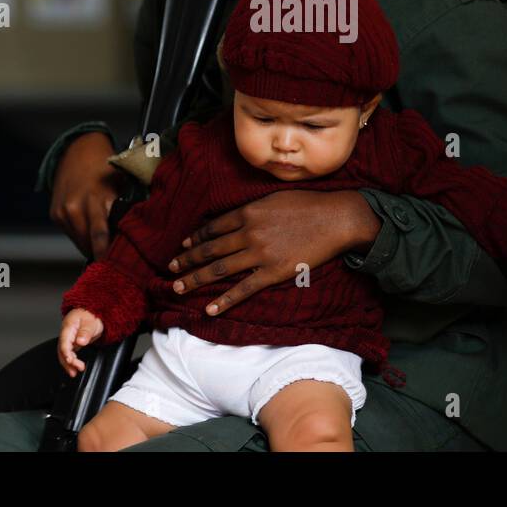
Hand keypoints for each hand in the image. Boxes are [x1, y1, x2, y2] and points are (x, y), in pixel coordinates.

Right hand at [49, 132, 124, 260]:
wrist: (77, 151)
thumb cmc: (106, 170)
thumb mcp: (122, 184)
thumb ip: (127, 208)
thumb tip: (138, 235)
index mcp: (97, 198)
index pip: (101, 235)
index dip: (107, 255)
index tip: (116, 268)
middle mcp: (76, 207)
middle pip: (88, 244)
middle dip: (102, 255)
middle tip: (116, 262)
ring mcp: (63, 212)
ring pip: (80, 242)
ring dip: (92, 247)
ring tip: (106, 247)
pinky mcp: (55, 215)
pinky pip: (72, 235)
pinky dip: (83, 237)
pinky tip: (92, 230)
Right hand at [58, 308, 103, 376]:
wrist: (93, 313)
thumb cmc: (91, 315)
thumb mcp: (91, 322)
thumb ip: (85, 332)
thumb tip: (80, 341)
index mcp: (68, 327)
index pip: (64, 342)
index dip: (66, 352)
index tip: (70, 360)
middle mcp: (66, 333)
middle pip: (62, 350)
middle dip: (67, 362)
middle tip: (76, 370)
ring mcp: (69, 339)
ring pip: (65, 353)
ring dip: (68, 364)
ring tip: (74, 372)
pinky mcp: (72, 343)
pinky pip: (69, 353)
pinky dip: (71, 361)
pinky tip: (74, 367)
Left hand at [165, 189, 377, 316]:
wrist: (335, 219)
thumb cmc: (308, 204)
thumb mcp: (274, 198)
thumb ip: (253, 208)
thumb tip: (237, 216)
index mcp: (248, 212)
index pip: (213, 227)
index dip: (195, 238)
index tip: (182, 246)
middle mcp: (248, 233)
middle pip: (210, 249)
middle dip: (187, 260)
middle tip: (170, 268)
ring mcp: (260, 254)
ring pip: (219, 269)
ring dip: (196, 279)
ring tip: (178, 287)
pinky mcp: (273, 273)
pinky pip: (243, 289)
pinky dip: (224, 300)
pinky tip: (209, 308)